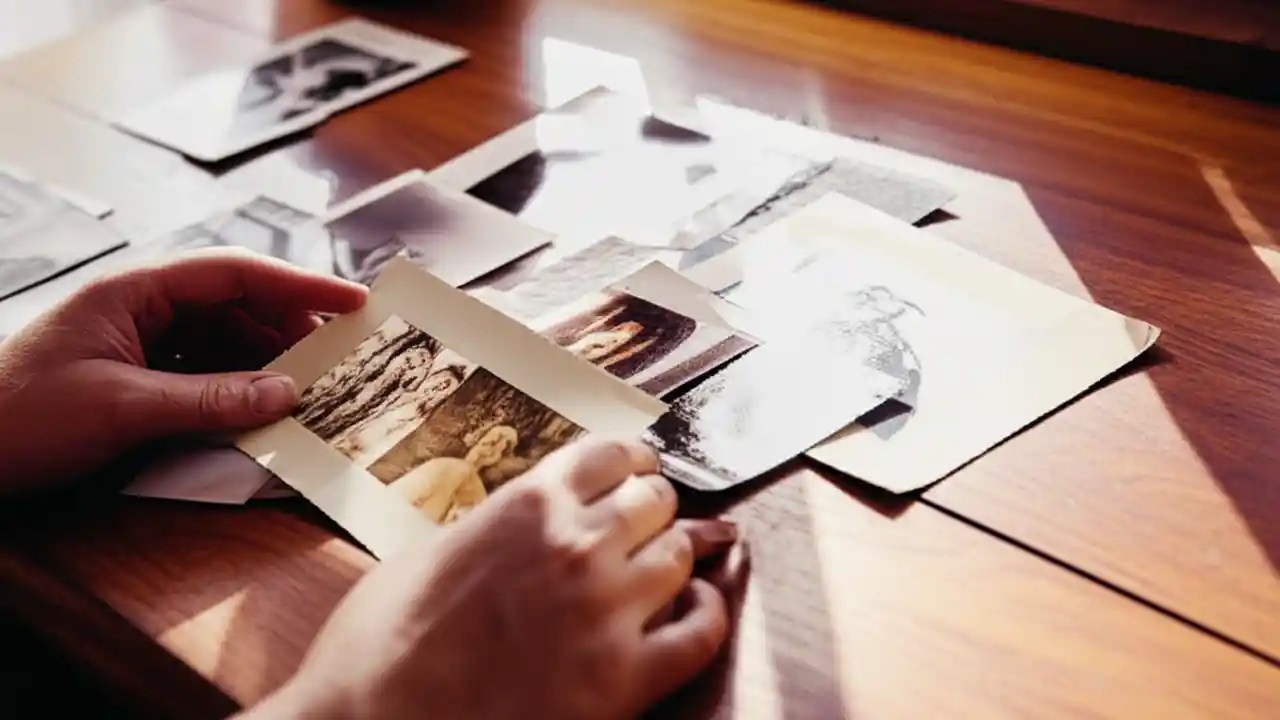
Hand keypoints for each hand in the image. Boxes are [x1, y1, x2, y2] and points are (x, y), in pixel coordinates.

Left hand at [0, 249, 365, 493]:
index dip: (300, 283)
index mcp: (135, 290)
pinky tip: (260, 413)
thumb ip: (210, 400)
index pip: (235, 272)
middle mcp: (143, 308)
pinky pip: (204, 376)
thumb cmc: (16, 416)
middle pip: (238, 307)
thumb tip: (287, 394)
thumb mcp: (121, 408)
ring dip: (265, 368)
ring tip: (308, 393)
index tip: (354, 301)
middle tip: (340, 360)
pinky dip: (236, 392)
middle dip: (290, 332)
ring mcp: (140, 344)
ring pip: (225, 345)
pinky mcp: (137, 379)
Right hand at [249, 438, 737, 719]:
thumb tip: (524, 520)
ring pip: (682, 554)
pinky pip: (702, 631)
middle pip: (656, 498)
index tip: (634, 471)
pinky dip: (705, 614)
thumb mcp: (426, 553)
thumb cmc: (380, 649)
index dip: (629, 461)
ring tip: (656, 570)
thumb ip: (492, 525)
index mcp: (526, 506)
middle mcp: (576, 546)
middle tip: (642, 524)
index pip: (613, 453)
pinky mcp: (626, 680)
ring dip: (672, 558)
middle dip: (650, 509)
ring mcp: (606, 612)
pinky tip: (693, 610)